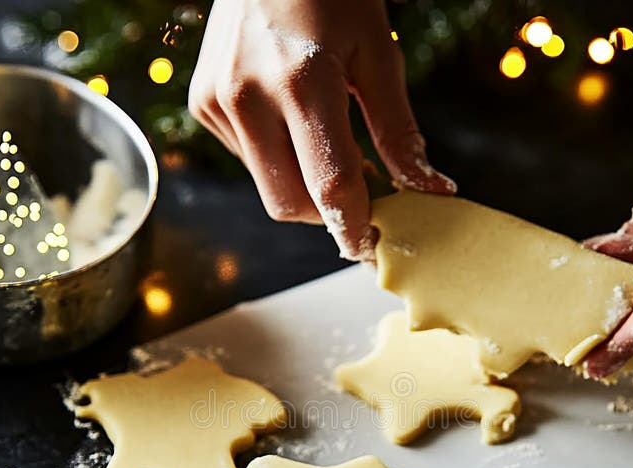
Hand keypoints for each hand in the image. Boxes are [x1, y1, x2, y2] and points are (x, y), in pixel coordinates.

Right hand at [188, 0, 456, 261]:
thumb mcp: (377, 53)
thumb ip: (399, 131)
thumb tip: (430, 191)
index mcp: (302, 82)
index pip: (330, 185)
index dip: (355, 227)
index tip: (372, 249)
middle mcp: (248, 97)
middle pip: (290, 204)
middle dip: (327, 214)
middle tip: (359, 195)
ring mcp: (217, 101)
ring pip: (267, 188)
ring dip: (304, 187)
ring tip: (327, 145)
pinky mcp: (202, 102)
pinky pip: (248, 161)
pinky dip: (278, 160)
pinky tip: (291, 122)